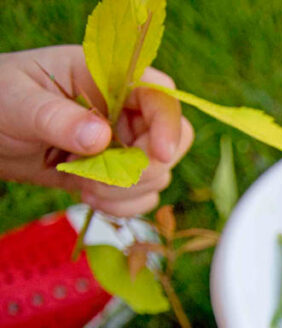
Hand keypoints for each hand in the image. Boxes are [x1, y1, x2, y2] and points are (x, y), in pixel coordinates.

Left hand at [0, 45, 193, 215]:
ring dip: (127, 190)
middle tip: (108, 176)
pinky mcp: (115, 173)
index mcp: (106, 77)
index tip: (158, 154)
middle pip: (174, 138)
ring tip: (84, 187)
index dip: (168, 123)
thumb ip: (57, 117)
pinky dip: (123, 206)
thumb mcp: (17, 102)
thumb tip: (101, 138)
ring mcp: (123, 144)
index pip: (159, 94)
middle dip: (147, 166)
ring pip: (159, 173)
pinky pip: (142, 195)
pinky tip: (90, 197)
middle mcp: (123, 110)